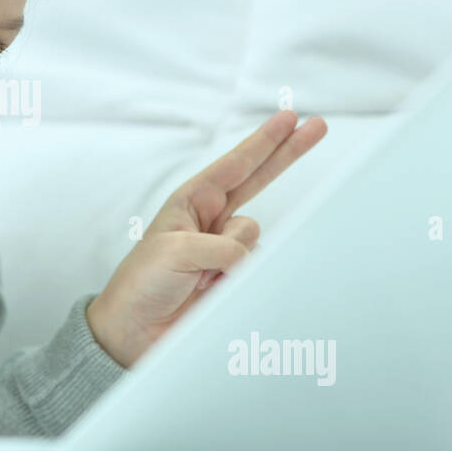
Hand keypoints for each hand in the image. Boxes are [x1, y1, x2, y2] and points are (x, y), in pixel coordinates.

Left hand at [87, 110, 326, 367]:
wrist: (135, 332)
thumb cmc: (141, 284)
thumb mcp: (175, 252)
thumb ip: (221, 246)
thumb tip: (249, 256)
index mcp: (190, 203)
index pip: (235, 165)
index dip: (264, 142)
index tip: (290, 118)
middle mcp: (212, 221)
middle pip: (259, 179)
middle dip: (287, 153)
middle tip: (317, 127)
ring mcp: (226, 250)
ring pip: (257, 239)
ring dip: (235, 258)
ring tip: (199, 279)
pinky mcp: (235, 278)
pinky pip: (257, 268)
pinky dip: (243, 279)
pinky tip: (214, 292)